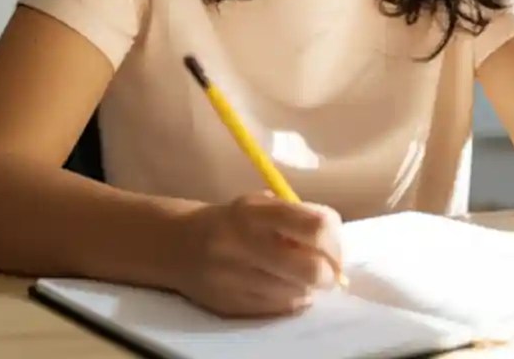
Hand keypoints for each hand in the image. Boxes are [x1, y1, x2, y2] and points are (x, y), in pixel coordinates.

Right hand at [172, 192, 343, 317]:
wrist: (177, 244)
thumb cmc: (233, 222)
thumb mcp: (259, 206)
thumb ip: (296, 219)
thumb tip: (336, 250)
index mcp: (255, 211)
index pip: (317, 226)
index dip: (336, 243)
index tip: (334, 249)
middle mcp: (243, 242)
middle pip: (312, 269)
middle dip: (329, 275)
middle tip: (327, 274)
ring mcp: (234, 276)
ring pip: (297, 293)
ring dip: (308, 289)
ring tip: (297, 278)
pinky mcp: (229, 303)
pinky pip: (278, 308)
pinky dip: (288, 300)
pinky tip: (279, 288)